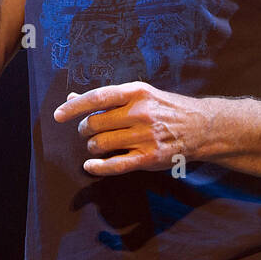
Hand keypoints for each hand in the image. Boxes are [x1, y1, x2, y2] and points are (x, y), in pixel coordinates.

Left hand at [52, 81, 201, 176]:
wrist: (201, 126)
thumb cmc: (166, 108)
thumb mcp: (140, 95)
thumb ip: (108, 99)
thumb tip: (73, 98)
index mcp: (137, 92)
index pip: (98, 98)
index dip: (74, 107)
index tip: (58, 115)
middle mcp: (140, 112)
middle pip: (95, 124)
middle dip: (85, 130)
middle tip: (89, 132)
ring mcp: (145, 136)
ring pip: (101, 144)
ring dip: (93, 146)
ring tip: (99, 145)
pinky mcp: (149, 158)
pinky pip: (115, 165)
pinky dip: (98, 167)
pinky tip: (90, 166)